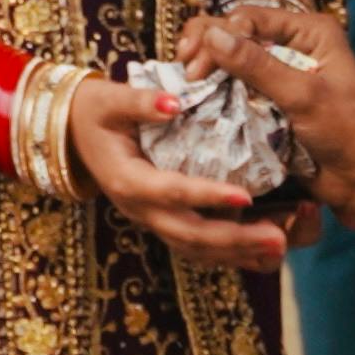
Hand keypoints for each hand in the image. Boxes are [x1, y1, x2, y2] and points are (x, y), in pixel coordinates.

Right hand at [65, 78, 307, 267]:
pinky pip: (198, 249)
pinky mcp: (163, 223)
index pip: (170, 191)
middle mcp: (139, 210)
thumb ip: (140, 101)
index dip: (207, 196)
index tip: (245, 195)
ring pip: (196, 250)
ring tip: (280, 247)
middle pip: (189, 235)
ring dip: (239, 253)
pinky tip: (265, 252)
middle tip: (278, 237)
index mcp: (126, 179)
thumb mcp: (108, 99)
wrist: (73, 135)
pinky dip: (232, 254)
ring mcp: (152, 221)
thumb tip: (174, 103)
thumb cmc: (94, 112)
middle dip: (235, 239)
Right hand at [211, 1, 354, 259]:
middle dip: (210, 49)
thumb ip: (258, 65)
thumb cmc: (351, 134)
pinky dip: (220, 94)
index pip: (251, 18)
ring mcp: (284, 77)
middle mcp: (296, 47)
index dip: (219, 35)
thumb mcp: (304, 95)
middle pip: (238, 36)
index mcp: (311, 32)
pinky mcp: (275, 106)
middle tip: (187, 72)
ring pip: (235, 64)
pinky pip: (240, 92)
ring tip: (188, 84)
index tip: (195, 63)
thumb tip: (212, 35)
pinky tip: (199, 99)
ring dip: (211, 71)